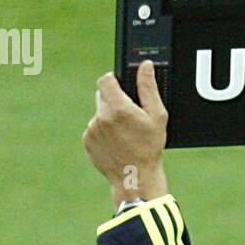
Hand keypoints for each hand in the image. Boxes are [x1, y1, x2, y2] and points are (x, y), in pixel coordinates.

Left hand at [83, 61, 168, 205]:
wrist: (134, 178)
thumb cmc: (149, 148)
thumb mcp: (156, 116)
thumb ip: (149, 88)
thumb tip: (146, 66)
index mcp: (118, 108)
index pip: (105, 80)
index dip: (113, 80)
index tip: (120, 85)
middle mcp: (101, 117)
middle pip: (103, 96)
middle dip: (115, 101)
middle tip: (130, 115)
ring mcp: (92, 129)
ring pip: (99, 113)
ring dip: (109, 117)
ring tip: (125, 133)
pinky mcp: (87, 141)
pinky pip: (94, 128)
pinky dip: (103, 131)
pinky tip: (117, 142)